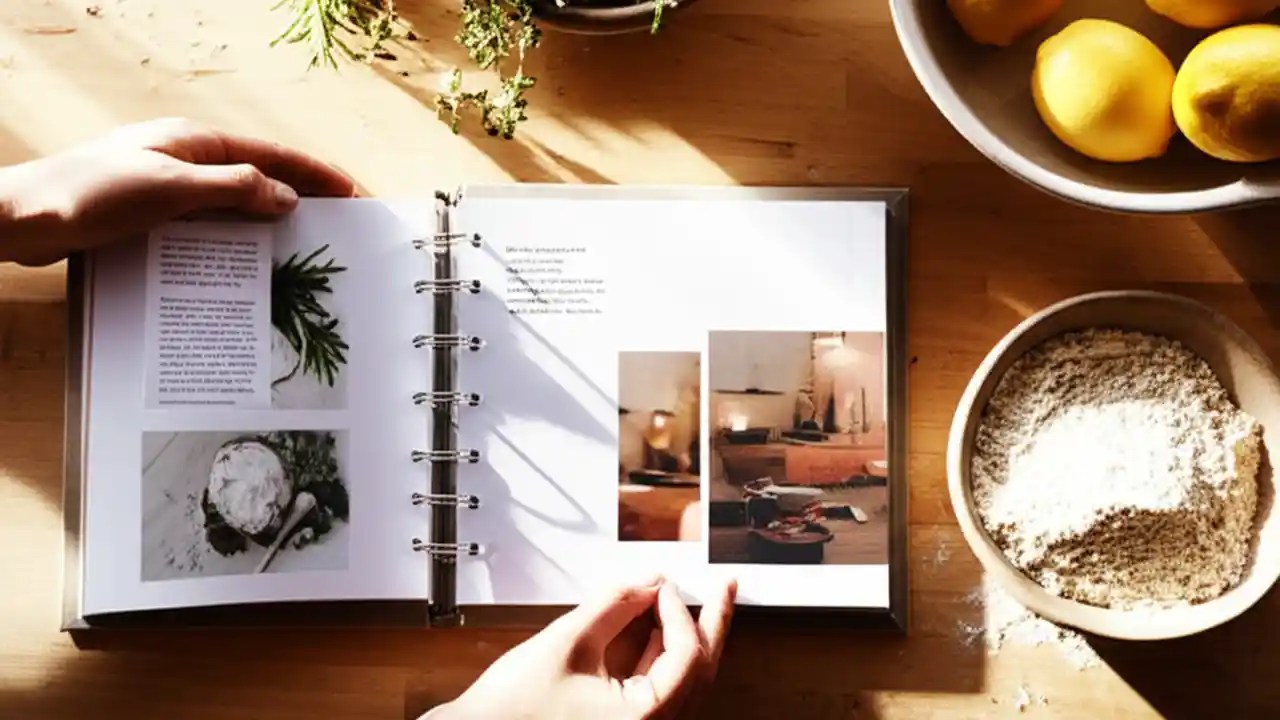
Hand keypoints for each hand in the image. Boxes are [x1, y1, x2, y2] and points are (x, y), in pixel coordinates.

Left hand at [0, 118, 354, 265]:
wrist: (26, 217)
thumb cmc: (92, 193)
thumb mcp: (172, 188)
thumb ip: (234, 188)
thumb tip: (287, 195)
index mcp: (195, 143)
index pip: (271, 154)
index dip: (314, 172)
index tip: (350, 191)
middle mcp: (186, 160)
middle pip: (257, 177)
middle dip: (300, 197)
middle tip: (338, 225)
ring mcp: (169, 186)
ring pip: (234, 204)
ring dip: (268, 222)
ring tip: (303, 248)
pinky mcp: (152, 213)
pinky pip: (209, 224)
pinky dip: (235, 238)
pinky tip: (247, 263)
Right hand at [427, 576, 736, 719]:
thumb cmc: (511, 711)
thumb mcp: (568, 641)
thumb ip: (614, 605)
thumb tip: (648, 582)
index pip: (687, 656)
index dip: (679, 611)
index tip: (661, 584)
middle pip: (698, 672)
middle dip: (711, 625)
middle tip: (725, 588)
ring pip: (681, 679)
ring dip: (687, 637)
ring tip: (695, 600)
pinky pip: (656, 687)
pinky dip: (660, 654)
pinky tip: (658, 624)